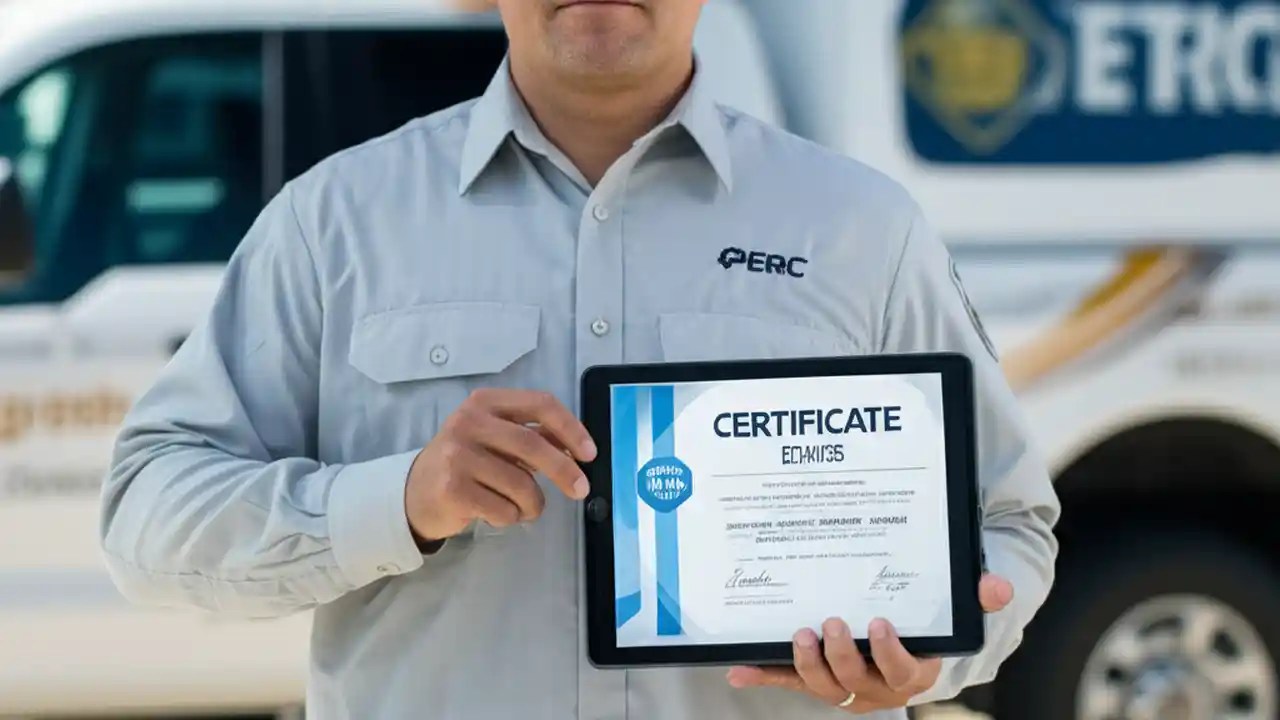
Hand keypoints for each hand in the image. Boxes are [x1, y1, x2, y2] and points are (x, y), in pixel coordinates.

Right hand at [405, 389, 596, 542]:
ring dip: (532, 504)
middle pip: (533, 445)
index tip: (589, 453)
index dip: (571, 428)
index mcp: (486, 402)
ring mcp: (458, 455)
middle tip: (581, 490)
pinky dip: (511, 517)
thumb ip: (533, 437)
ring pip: (521, 485)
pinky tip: (495, 512)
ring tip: (522, 507)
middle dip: (564, 471)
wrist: (415, 493)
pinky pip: (504, 510)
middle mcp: (469, 422)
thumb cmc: (466, 463)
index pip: (540, 404)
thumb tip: (576, 447)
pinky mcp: (452, 489)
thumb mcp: (496, 439)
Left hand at [726, 574, 1014, 713]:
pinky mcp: (814, 679)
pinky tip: (738, 670)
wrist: (910, 649)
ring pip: (822, 686)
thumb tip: (998, 587)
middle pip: (856, 682)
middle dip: (842, 656)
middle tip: (832, 623)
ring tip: (799, 635)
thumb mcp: (955, 611)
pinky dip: (762, 675)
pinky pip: (786, 681)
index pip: (902, 671)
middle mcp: (876, 687)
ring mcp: (843, 685)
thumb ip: (980, 598)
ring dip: (805, 664)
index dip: (890, 652)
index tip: (879, 623)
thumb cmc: (928, 627)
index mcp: (911, 672)